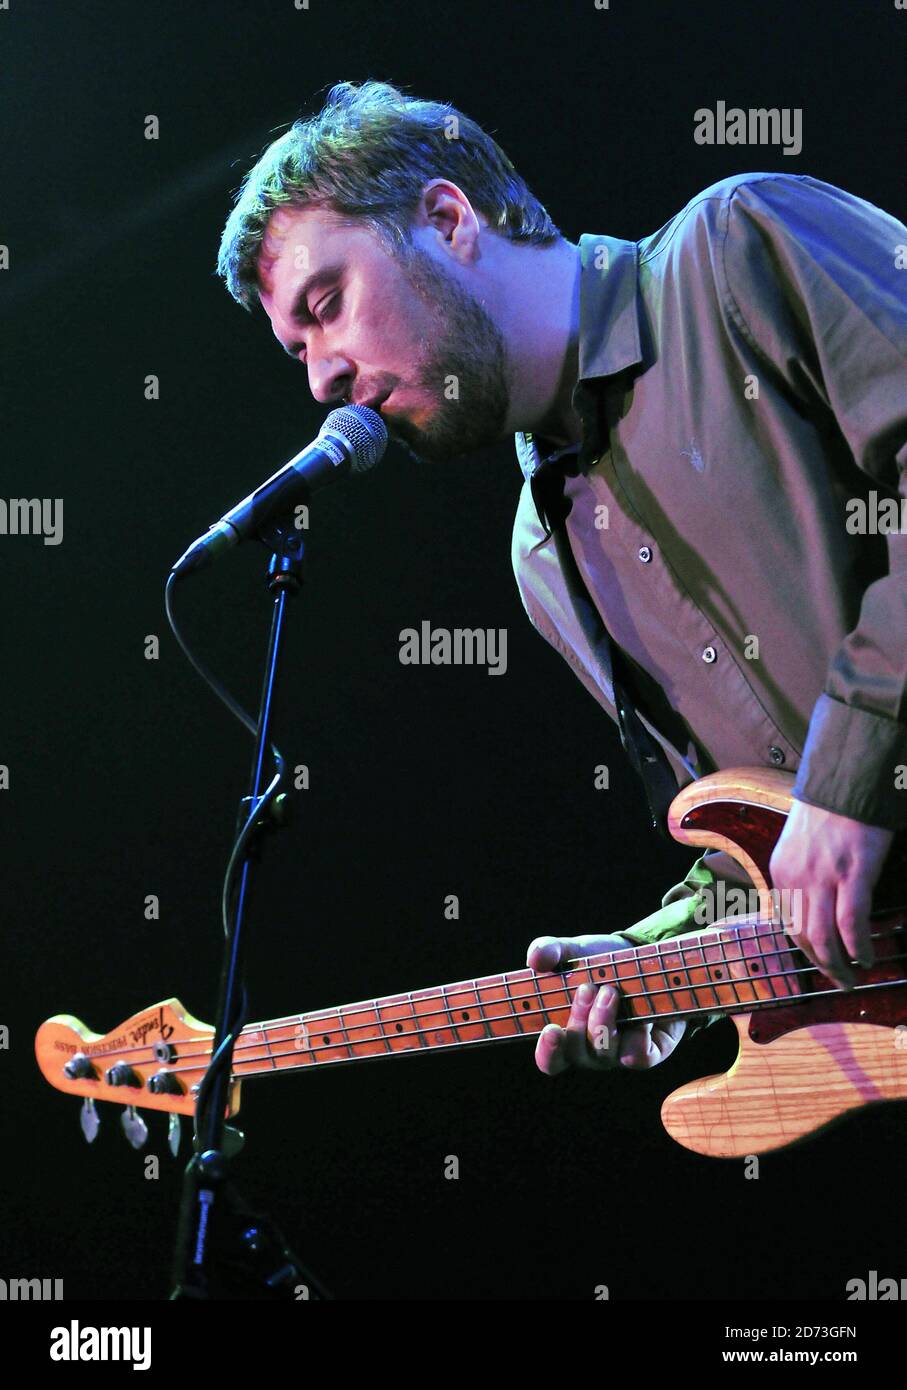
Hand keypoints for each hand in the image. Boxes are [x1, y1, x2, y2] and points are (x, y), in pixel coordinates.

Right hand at [525, 933, 686, 1073]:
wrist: (646, 959)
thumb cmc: (601, 961)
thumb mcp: (575, 951)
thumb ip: (550, 951)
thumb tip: (533, 959)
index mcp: (566, 1035)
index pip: (550, 1060)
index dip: (547, 1052)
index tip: (550, 1029)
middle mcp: (591, 1050)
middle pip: (577, 1053)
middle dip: (579, 1019)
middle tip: (587, 988)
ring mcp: (619, 1053)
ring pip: (605, 1054)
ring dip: (603, 1022)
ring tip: (610, 990)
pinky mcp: (648, 1051)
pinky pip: (638, 1057)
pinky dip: (637, 1036)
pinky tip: (639, 1011)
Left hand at [768, 798, 893, 988]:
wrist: (847, 782)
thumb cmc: (829, 812)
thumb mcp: (799, 845)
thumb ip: (800, 874)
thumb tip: (812, 907)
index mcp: (781, 871)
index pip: (788, 923)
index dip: (805, 949)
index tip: (821, 963)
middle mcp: (796, 877)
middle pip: (804, 936)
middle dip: (822, 964)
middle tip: (840, 980)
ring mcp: (822, 877)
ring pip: (824, 936)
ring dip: (838, 964)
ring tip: (851, 976)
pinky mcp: (851, 874)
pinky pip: (850, 922)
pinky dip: (858, 946)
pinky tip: (866, 957)